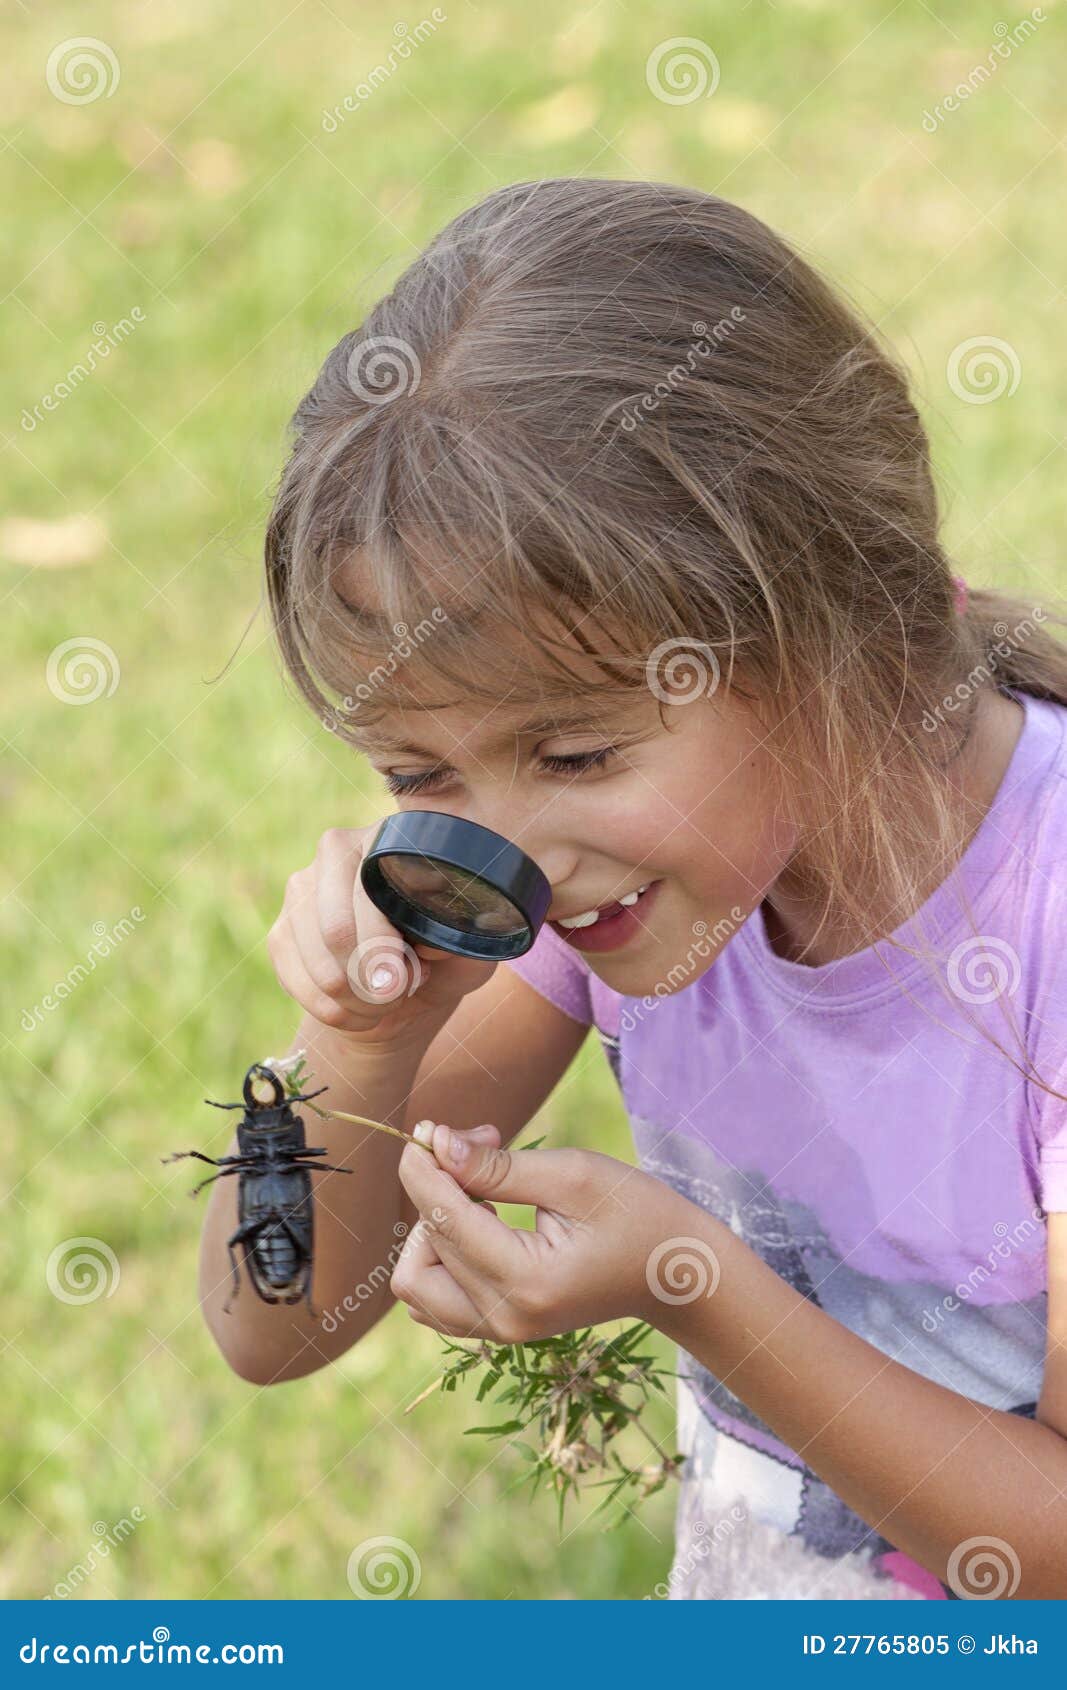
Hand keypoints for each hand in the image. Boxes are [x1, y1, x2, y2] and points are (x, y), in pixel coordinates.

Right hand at [266, 825, 496, 1045]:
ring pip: (320, 968)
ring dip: (358, 1001)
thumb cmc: (444, 958)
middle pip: (336, 932)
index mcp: (387, 838)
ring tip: (386, 999)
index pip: (367, 896)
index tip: (404, 982)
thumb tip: (432, 944)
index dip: (384, 947)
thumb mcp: (468, 947)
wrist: (407, 988)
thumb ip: (463, 938)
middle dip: (372, 982)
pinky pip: (298, 985)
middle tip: (399, 994)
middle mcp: (334, 851)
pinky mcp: (281, 931)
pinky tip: (359, 1008)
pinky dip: (334, 1011)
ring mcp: (300, 890)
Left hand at [391, 1122, 702, 1341]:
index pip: (442, 1219)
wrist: (675, 1273)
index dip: (424, 1166)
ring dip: (431, 1228)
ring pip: (415, 1280)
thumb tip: (434, 1143)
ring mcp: (499, 1333)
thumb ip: (498, 1165)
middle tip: (484, 1147)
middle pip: (424, 1245)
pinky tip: (480, 1224)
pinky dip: (440, 1255)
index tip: (428, 1127)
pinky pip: (433, 1297)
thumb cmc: (636, 1214)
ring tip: (482, 1193)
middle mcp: (504, 1319)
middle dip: (438, 1186)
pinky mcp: (498, 1331)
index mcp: (526, 1282)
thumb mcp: (573, 1175)